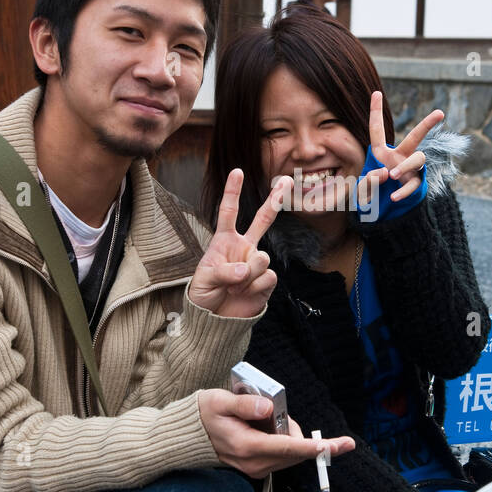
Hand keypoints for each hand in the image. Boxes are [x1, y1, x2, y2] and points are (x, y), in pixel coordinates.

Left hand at [190, 170, 288, 318]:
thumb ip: (225, 271)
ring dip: (247, 275)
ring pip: (262, 258)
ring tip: (234, 287)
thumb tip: (246, 270)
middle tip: (287, 180)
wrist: (216, 320)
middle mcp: (244, 248)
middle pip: (263, 220)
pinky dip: (253, 288)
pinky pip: (267, 278)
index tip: (237, 171)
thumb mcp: (205, 280)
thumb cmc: (205, 294)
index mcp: (225, 241)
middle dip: (275, 199)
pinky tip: (243, 294)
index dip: (233, 192)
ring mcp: (257, 264)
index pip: (229, 212)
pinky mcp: (267, 281)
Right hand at [197, 388, 355, 478]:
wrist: (189, 436)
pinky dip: (283, 440)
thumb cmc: (205, 414)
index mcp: (247, 446)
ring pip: (291, 453)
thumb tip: (269, 407)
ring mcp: (257, 468)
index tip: (335, 445)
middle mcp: (255, 463)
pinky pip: (283, 454)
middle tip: (273, 410)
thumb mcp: (220, 401)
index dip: (314, 446)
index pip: (288, 448)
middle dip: (297, 431)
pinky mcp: (259, 467)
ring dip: (290, 435)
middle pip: (295, 450)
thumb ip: (245, 404)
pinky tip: (266, 427)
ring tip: (263, 417)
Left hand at [361, 90, 444, 204]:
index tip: (376, 93)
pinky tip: (394, 197)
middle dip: (427, 124)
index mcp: (382, 153)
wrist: (382, 212)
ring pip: (417, 159)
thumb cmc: (372, 193)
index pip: (377, 130)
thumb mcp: (363, 187)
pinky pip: (413, 184)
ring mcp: (410, 170)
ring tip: (392, 174)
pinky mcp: (415, 184)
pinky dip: (403, 190)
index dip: (376, 111)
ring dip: (406, 165)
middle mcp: (400, 157)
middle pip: (415, 137)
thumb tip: (387, 172)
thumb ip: (369, 180)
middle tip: (440, 113)